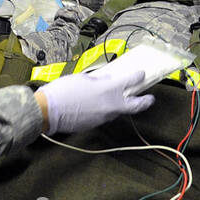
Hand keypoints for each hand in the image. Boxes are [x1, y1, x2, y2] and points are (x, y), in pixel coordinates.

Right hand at [38, 65, 154, 134]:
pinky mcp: (95, 125)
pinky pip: (104, 116)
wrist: (49, 111)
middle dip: (145, 102)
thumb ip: (99, 80)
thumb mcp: (83, 79)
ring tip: (115, 99)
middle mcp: (110, 105)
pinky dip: (103, 111)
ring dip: (119, 105)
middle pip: (135, 105)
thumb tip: (106, 81)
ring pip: (117, 111)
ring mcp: (104, 117)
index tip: (141, 74)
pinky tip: (95, 106)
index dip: (138, 77)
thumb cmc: (63, 90)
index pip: (130, 82)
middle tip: (150, 98)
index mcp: (108, 89)